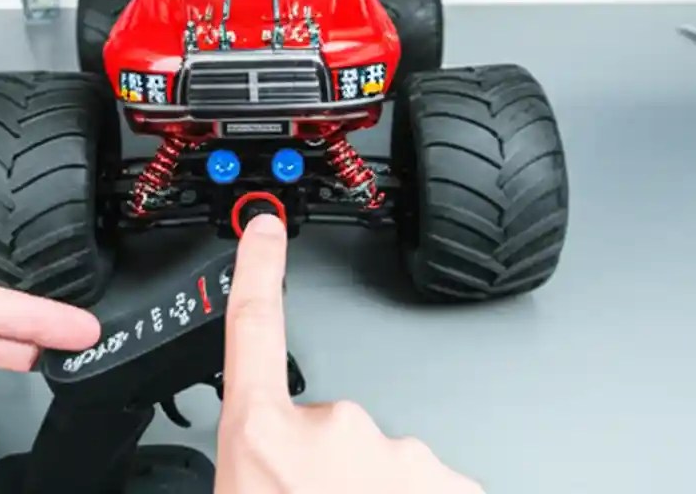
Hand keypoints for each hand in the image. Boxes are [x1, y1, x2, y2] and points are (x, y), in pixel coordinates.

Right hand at [214, 215, 482, 492]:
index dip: (260, 271)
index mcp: (264, 435)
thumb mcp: (244, 492)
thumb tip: (278, 459)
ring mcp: (398, 456)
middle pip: (336, 422)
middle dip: (332, 464)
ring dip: (372, 490)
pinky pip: (429, 485)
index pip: (254, 328)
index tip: (266, 228)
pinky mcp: (452, 482)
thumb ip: (266, 456)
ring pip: (385, 460)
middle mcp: (334, 430)